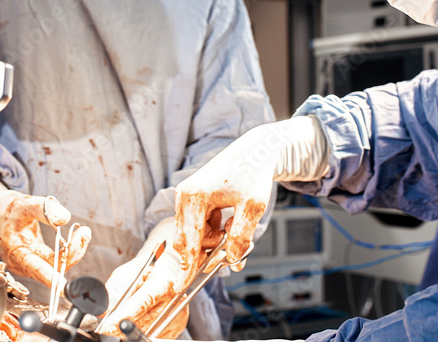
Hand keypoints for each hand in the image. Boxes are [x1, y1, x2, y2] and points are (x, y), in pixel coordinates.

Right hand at [0, 177, 90, 288]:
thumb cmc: (8, 213)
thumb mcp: (24, 204)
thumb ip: (43, 209)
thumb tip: (65, 218)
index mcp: (16, 253)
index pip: (35, 268)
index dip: (50, 278)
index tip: (63, 286)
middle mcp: (24, 264)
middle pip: (52, 267)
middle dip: (71, 253)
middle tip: (84, 233)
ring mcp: (32, 265)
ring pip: (57, 265)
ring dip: (73, 250)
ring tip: (83, 232)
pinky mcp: (39, 262)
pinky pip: (57, 260)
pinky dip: (69, 250)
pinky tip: (77, 237)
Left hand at [98, 238, 188, 338]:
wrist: (165, 272)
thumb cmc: (146, 272)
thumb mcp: (125, 274)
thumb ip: (114, 292)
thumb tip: (103, 310)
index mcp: (162, 282)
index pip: (140, 304)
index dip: (122, 317)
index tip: (107, 325)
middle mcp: (173, 300)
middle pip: (144, 322)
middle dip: (123, 326)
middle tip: (110, 326)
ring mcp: (178, 315)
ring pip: (148, 331)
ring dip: (133, 329)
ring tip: (126, 319)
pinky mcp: (177, 326)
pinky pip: (156, 336)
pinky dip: (144, 331)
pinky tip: (140, 321)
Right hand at [172, 117, 327, 290]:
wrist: (255, 151)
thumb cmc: (253, 173)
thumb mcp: (253, 207)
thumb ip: (241, 236)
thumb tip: (231, 260)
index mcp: (194, 196)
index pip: (187, 240)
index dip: (187, 265)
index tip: (182, 286)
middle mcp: (184, 195)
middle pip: (186, 239)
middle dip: (207, 250)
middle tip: (229, 252)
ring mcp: (186, 195)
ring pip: (192, 233)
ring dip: (212, 239)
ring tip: (233, 227)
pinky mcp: (192, 197)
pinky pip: (197, 224)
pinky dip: (212, 230)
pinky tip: (228, 221)